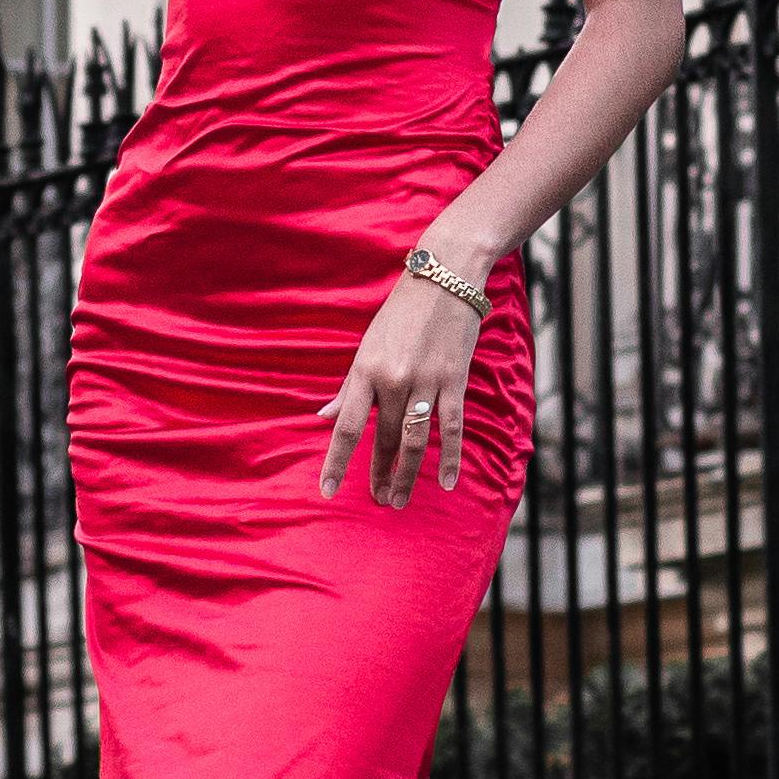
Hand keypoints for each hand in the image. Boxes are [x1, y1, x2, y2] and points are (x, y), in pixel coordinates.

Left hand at [314, 274, 480, 506]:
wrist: (444, 278)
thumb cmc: (401, 314)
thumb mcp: (367, 347)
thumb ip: (349, 387)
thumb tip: (324, 415)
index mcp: (365, 371)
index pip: (347, 426)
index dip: (336, 461)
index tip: (327, 490)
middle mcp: (393, 380)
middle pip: (383, 439)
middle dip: (379, 473)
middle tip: (378, 500)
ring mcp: (425, 381)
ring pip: (414, 440)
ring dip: (407, 474)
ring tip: (399, 499)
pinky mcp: (454, 380)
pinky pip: (452, 427)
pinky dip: (449, 457)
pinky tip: (445, 482)